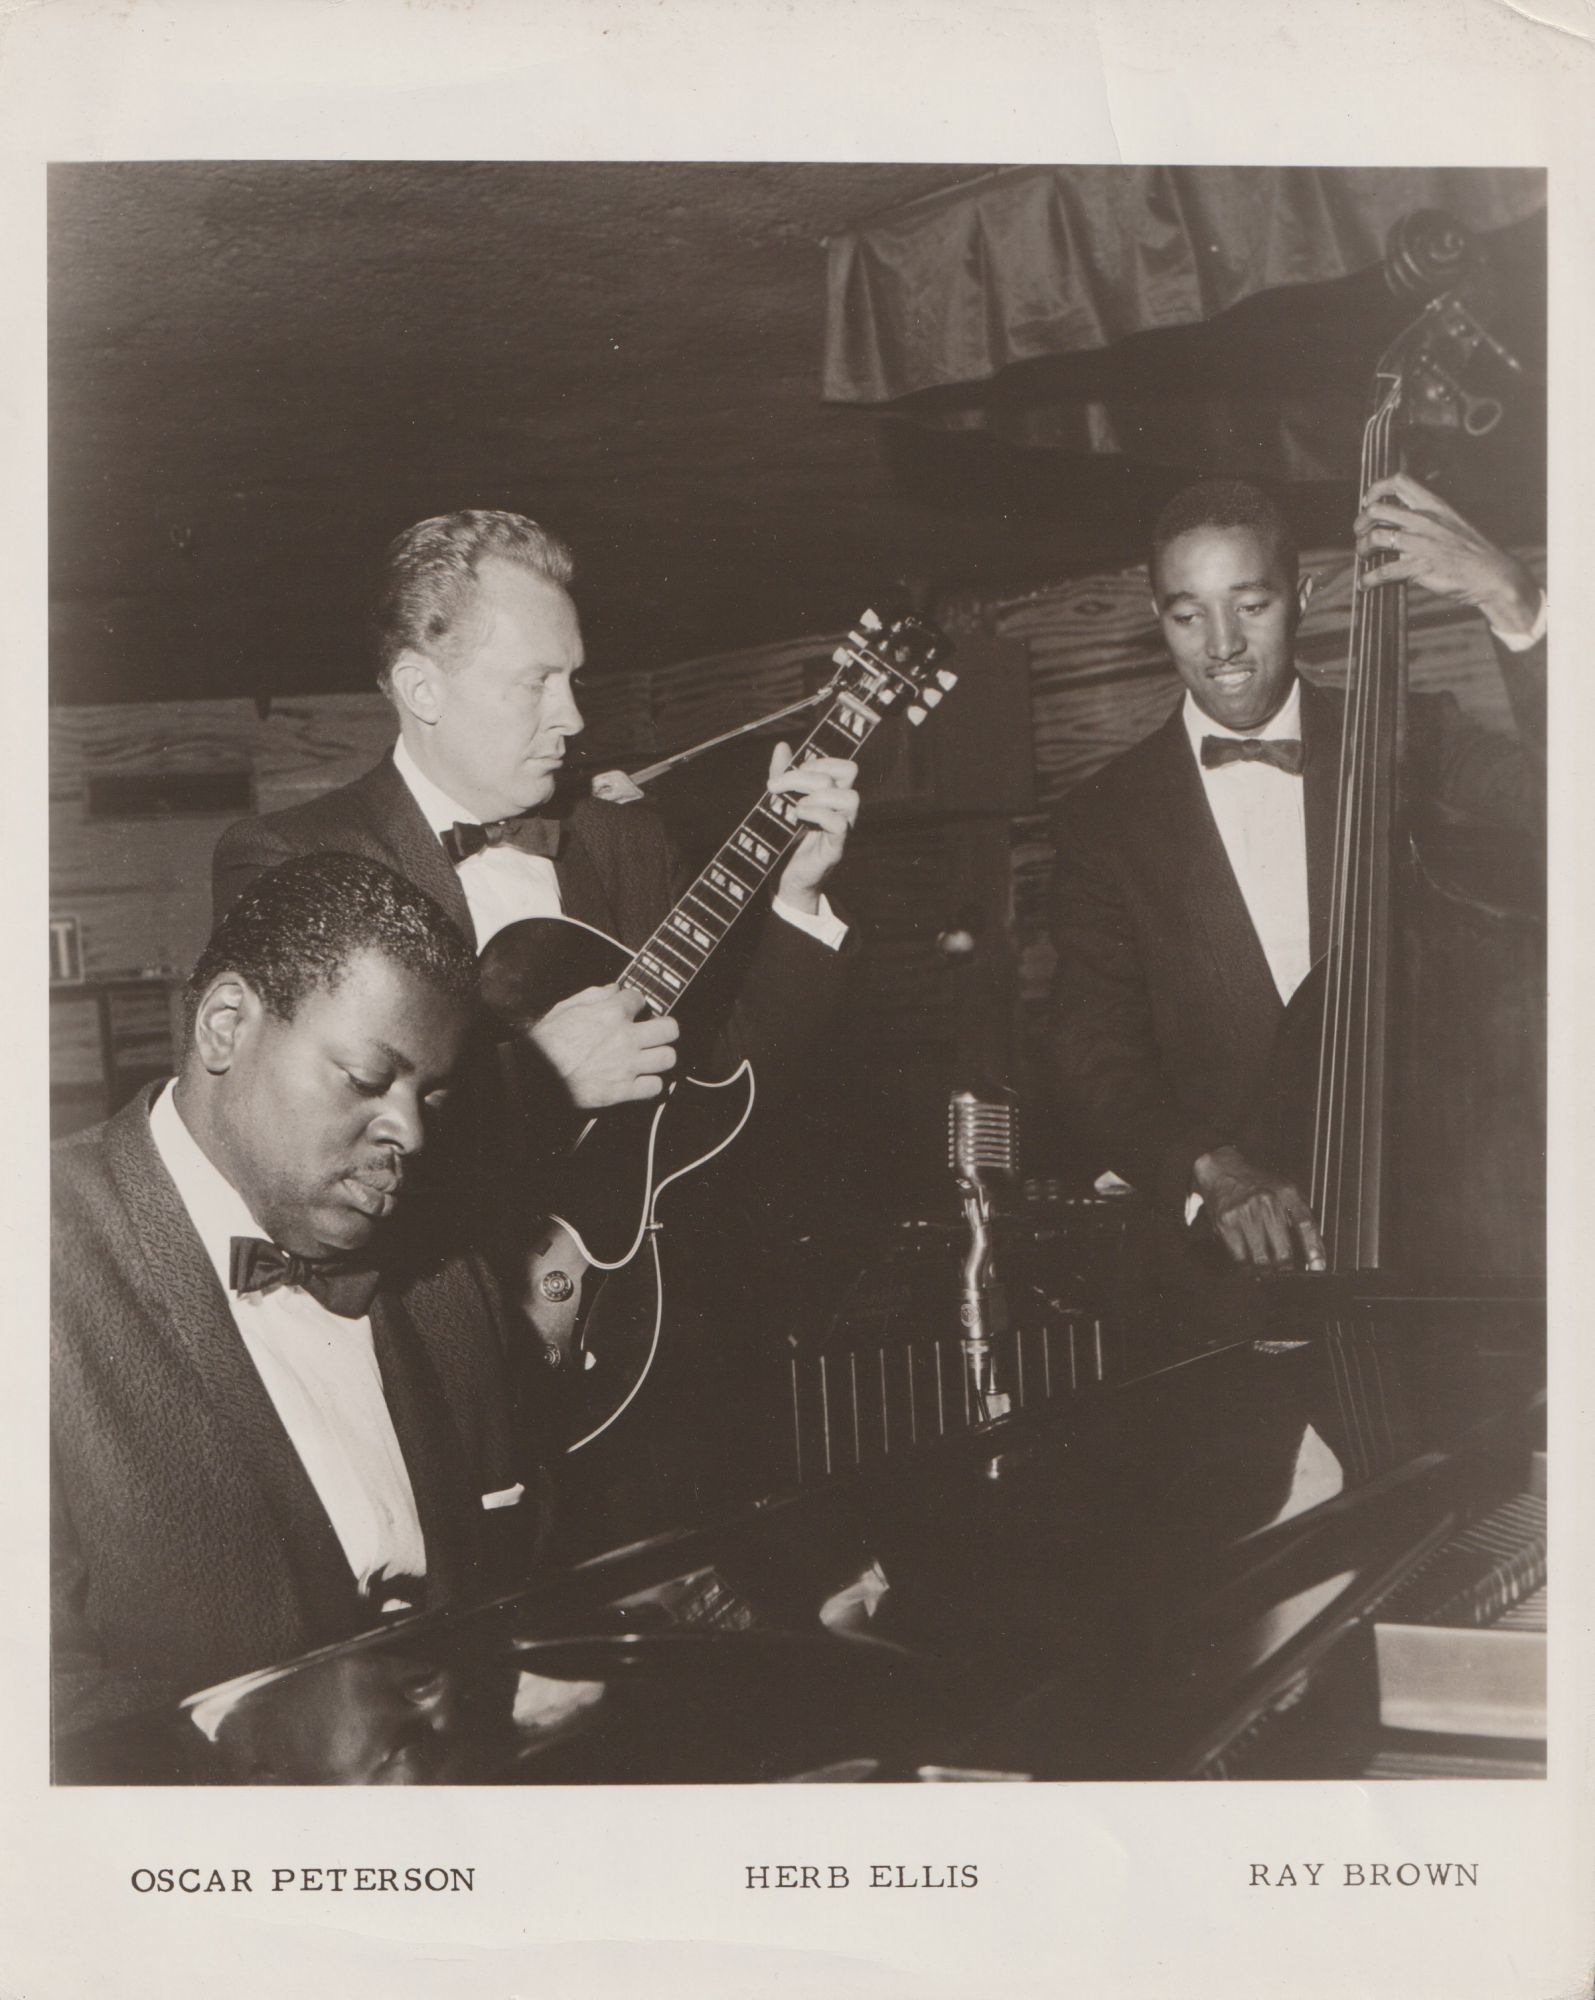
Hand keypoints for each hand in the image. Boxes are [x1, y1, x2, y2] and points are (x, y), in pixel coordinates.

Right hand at [526, 983, 678, 1107]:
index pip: (640, 999)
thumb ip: (593, 995)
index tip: (633, 1011)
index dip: (636, 1004)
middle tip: (655, 1033)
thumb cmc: (545, 1042)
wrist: (535, 1075)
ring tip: (650, 1058)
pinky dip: (650, 1085)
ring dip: (660, 1057)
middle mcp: (625, 1037)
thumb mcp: (565, 1008)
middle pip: (670, 1029)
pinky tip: (641, 1081)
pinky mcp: (623, 1090)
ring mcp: (627, 1065)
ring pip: (668, 1058)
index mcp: (611, 1013)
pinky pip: (655, 1087)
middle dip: (665, 1029)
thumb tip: (614, 989)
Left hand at [768, 742, 859, 912]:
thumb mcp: (781, 800)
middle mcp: (844, 809)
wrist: (784, 876)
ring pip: (851, 797)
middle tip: (778, 787)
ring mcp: (844, 827)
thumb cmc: (787, 836)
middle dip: (807, 775)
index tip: (792, 772)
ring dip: (817, 795)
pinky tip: (798, 816)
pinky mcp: (836, 847)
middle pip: (847, 774)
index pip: (846, 767)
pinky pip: (839, 823)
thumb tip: (782, 747)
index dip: (821, 762)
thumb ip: (782, 774)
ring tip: (794, 806)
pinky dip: (817, 814)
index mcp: (835, 795)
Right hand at [1193, 1145, 1325, 1271]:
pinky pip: (1240, 1257)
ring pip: (1261, 1259)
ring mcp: (1245, 1213)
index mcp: (1286, 1192)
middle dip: (1286, 1269)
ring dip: (1267, 1272)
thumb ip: (1299, 1214)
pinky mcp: (1226, 1223)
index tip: (1318, 1267)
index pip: (1306, 1224)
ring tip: (1269, 1275)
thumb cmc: (1258, 1185)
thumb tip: (1313, 1251)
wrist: (1222, 1169)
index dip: (1314, 1249)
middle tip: (1286, 1275)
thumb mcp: (1285, 1190)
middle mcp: (1267, 1201)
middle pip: (1283, 1250)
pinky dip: (1248, 1268)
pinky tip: (1251, 1268)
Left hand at [1354, 473, 1541, 637]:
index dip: (1376, 489)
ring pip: (1375, 538)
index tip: (1368, 502)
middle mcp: (1424, 520)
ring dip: (1363, 548)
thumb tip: (1398, 521)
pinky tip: (1365, 584)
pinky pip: (1383, 571)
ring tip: (1364, 557)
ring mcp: (1421, 543)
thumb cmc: (1470, 551)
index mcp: (1433, 505)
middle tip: (1360, 535)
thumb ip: (1426, 518)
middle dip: (1361, 523)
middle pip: (1377, 510)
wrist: (1491, 573)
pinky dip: (1369, 579)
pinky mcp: (1419, 566)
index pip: (1399, 482)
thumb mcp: (1451, 522)